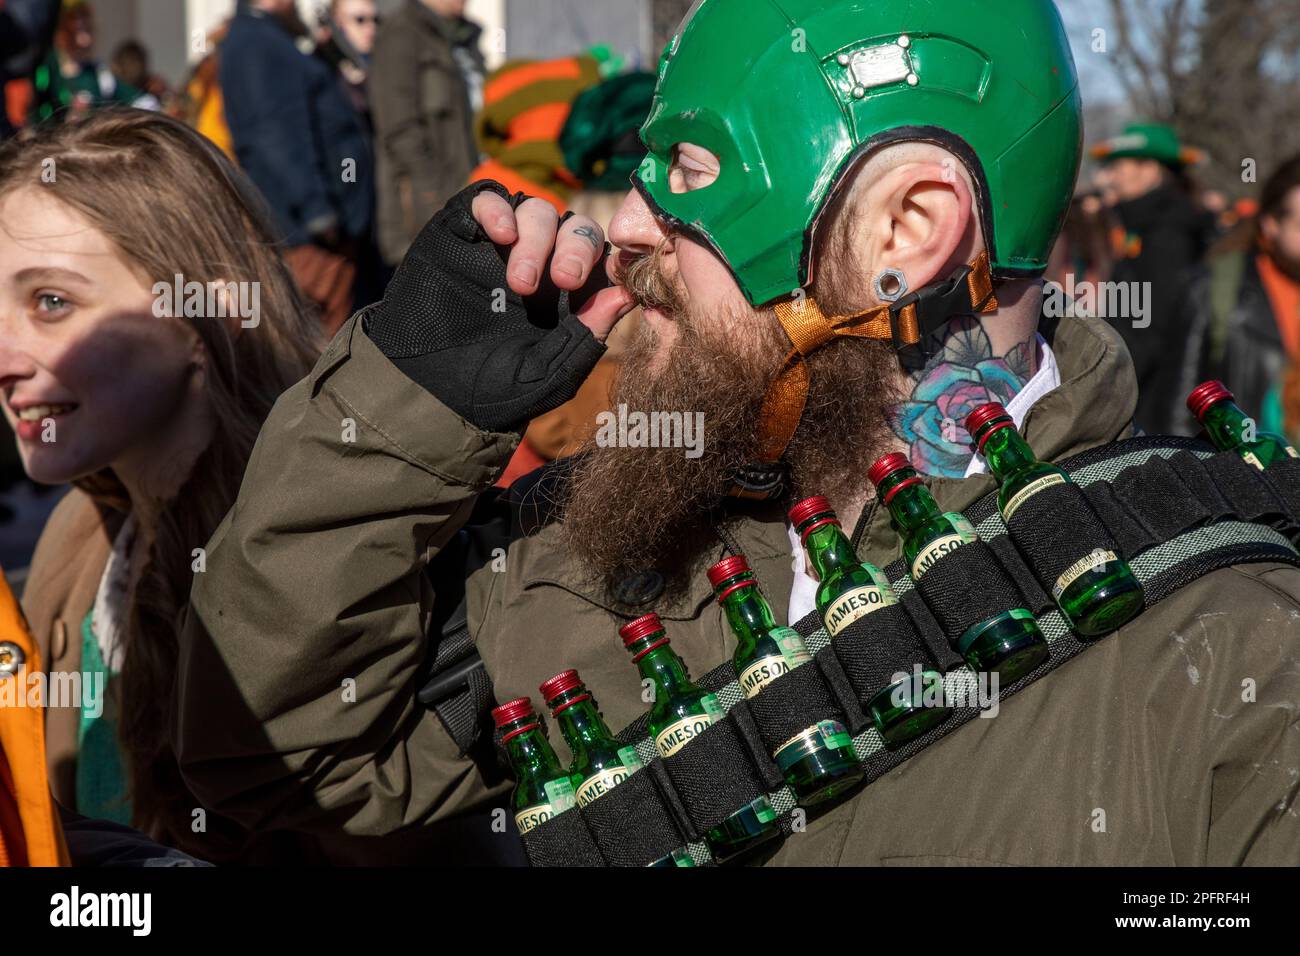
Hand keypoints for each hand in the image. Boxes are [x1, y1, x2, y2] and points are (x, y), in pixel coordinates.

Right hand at [364, 181, 635, 433]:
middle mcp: (542, 263)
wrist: (428, 389)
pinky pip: (486, 198)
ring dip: (537, 238)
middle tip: (564, 281)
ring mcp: (501, 244)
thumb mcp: (550, 374)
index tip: (605, 286)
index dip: (610, 262)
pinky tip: (501, 233)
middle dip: (577, 249)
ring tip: (520, 283)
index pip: (604, 258)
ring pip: (536, 209)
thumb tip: (625, 295)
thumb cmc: (494, 390)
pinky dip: (498, 208)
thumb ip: (586, 337)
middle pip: (576, 228)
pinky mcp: (462, 231)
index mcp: (571, 296)